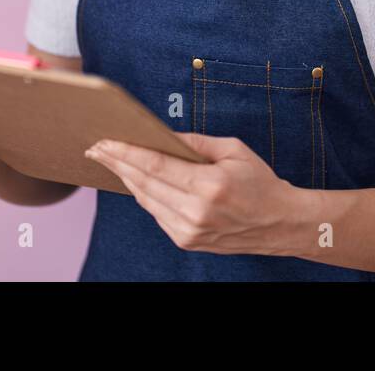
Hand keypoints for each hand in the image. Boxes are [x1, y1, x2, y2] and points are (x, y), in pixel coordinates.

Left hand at [84, 132, 302, 255]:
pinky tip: (134, 179)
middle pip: (144, 184)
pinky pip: (156, 213)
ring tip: (110, 160)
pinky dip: (144, 194)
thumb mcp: (234, 149)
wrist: (279, 223)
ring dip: (126, 179)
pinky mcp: (187, 240)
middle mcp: (196, 212)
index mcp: (209, 186)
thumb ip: (196, 142)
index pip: (156, 166)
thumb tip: (163, 133)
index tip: (104, 142)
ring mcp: (190, 231)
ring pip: (146, 200)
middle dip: (117, 163)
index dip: (126, 153)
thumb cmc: (259, 181)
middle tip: (95, 148)